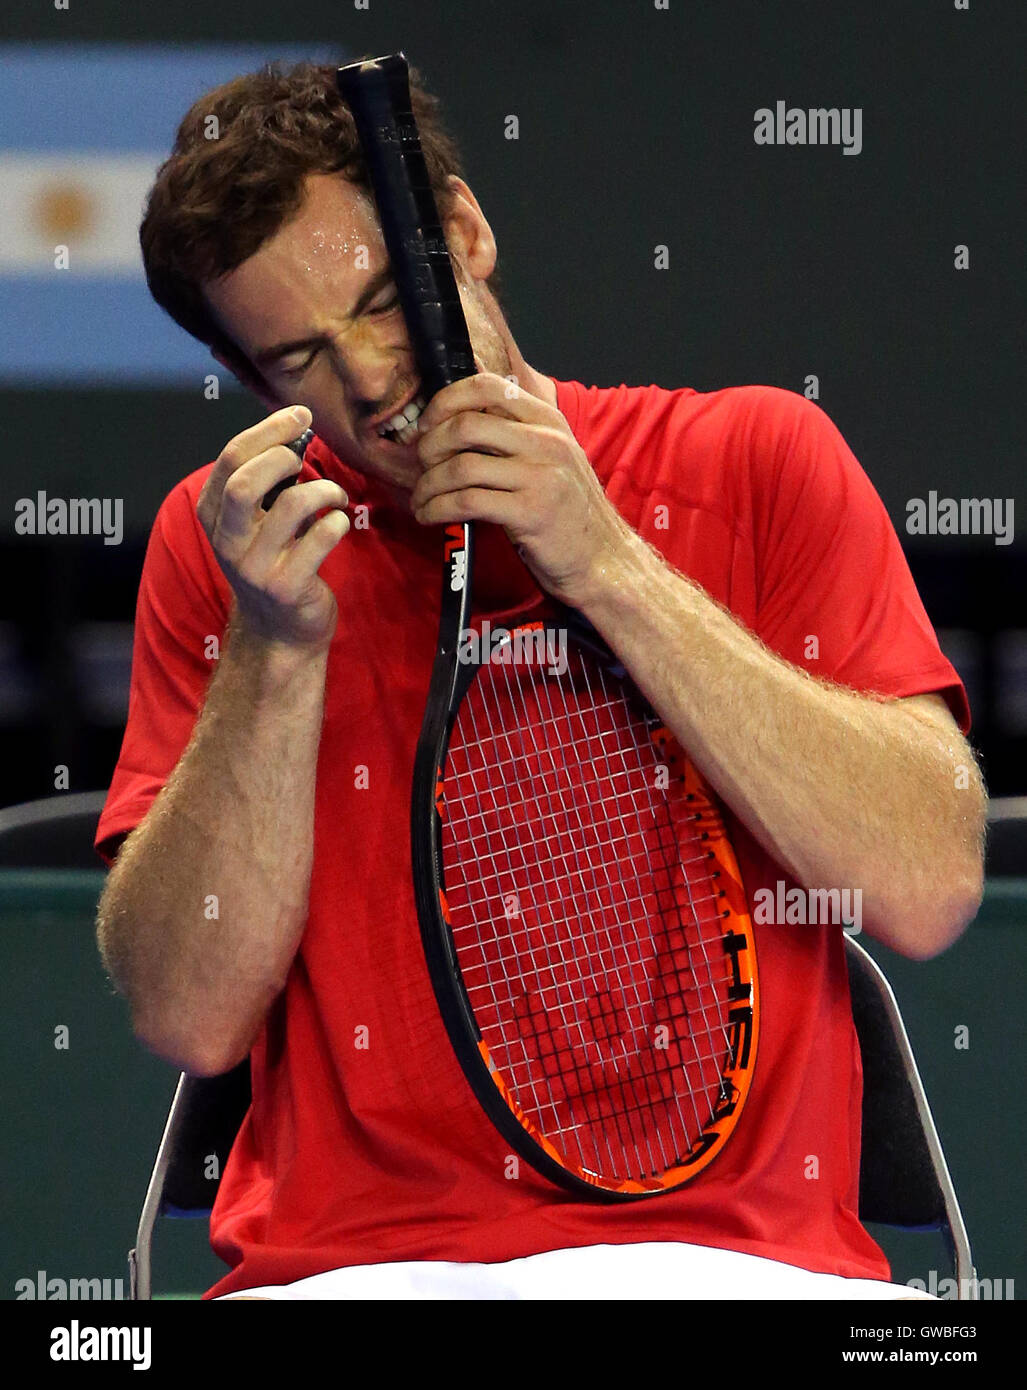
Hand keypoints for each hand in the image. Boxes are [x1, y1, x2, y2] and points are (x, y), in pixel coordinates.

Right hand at [197, 406, 349, 648]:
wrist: (280, 629)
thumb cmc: (275, 560)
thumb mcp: (256, 520)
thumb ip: (266, 479)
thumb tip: (297, 426)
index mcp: (213, 515)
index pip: (231, 458)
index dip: (269, 430)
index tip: (300, 416)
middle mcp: (227, 541)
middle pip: (245, 481)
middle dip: (283, 456)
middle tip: (307, 459)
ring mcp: (254, 567)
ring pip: (291, 506)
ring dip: (324, 490)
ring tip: (336, 496)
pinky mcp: (286, 587)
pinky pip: (321, 538)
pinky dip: (338, 523)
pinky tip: (339, 525)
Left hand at [409, 371, 633, 606]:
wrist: (602, 558)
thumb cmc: (566, 510)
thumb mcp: (550, 458)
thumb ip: (514, 434)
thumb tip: (457, 416)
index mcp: (548, 421)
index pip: (487, 386)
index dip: (446, 400)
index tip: (428, 425)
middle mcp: (547, 442)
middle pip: (467, 424)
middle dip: (430, 446)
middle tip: (421, 465)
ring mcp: (541, 477)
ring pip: (461, 466)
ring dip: (429, 484)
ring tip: (421, 499)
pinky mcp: (530, 513)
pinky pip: (467, 502)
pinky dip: (438, 508)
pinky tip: (430, 516)